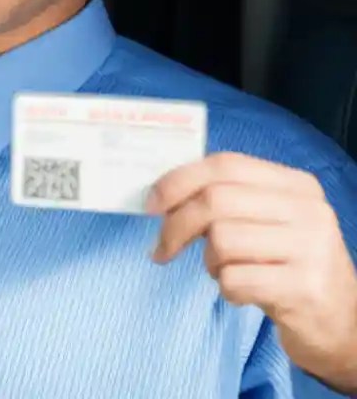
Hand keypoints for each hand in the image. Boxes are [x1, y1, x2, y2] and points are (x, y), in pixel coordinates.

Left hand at [149, 152, 356, 392]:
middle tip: (161, 249)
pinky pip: (235, 280)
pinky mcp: (304, 288)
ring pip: (221, 241)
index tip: (150, 203)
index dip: (178, 180)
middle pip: (215, 200)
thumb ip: (228, 201)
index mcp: (297, 186)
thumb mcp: (269, 223)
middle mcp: (309, 211)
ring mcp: (310, 249)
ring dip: (209, 263)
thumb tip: (160, 194)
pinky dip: (226, 290)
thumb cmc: (289, 267)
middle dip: (175, 226)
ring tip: (228, 273)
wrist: (342, 323)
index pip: (225, 165)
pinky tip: (245, 293)